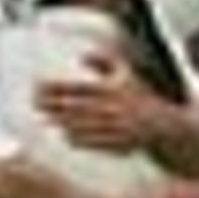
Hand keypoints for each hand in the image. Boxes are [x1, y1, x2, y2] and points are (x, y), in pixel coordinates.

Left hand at [37, 66, 163, 153]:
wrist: (163, 126)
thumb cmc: (140, 98)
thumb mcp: (127, 75)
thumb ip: (105, 62)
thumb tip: (83, 55)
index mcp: (113, 88)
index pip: (78, 86)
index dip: (57, 86)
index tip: (39, 85)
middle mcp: (113, 107)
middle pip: (76, 105)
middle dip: (54, 103)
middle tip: (35, 102)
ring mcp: (115, 126)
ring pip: (83, 123)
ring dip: (63, 121)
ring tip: (46, 119)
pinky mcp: (118, 142)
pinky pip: (95, 141)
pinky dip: (80, 138)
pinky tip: (66, 136)